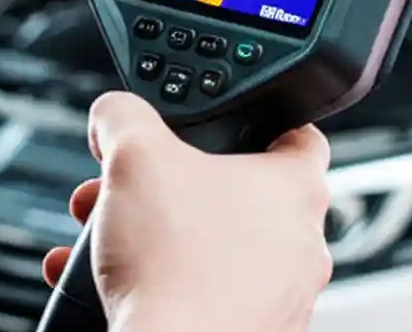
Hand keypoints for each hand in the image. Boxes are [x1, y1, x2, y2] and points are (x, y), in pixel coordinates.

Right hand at [42, 93, 333, 331]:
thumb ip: (124, 116)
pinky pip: (202, 295)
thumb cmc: (175, 263)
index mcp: (296, 188)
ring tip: (109, 237)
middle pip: (238, 195)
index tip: (224, 123)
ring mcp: (282, 298)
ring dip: (160, 237)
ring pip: (215, 248)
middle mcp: (302, 245)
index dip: (258, 119)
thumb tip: (115, 114)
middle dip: (175, 187)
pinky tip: (110, 283)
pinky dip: (159, 284)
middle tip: (135, 188)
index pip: (298, 134)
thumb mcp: (133, 154)